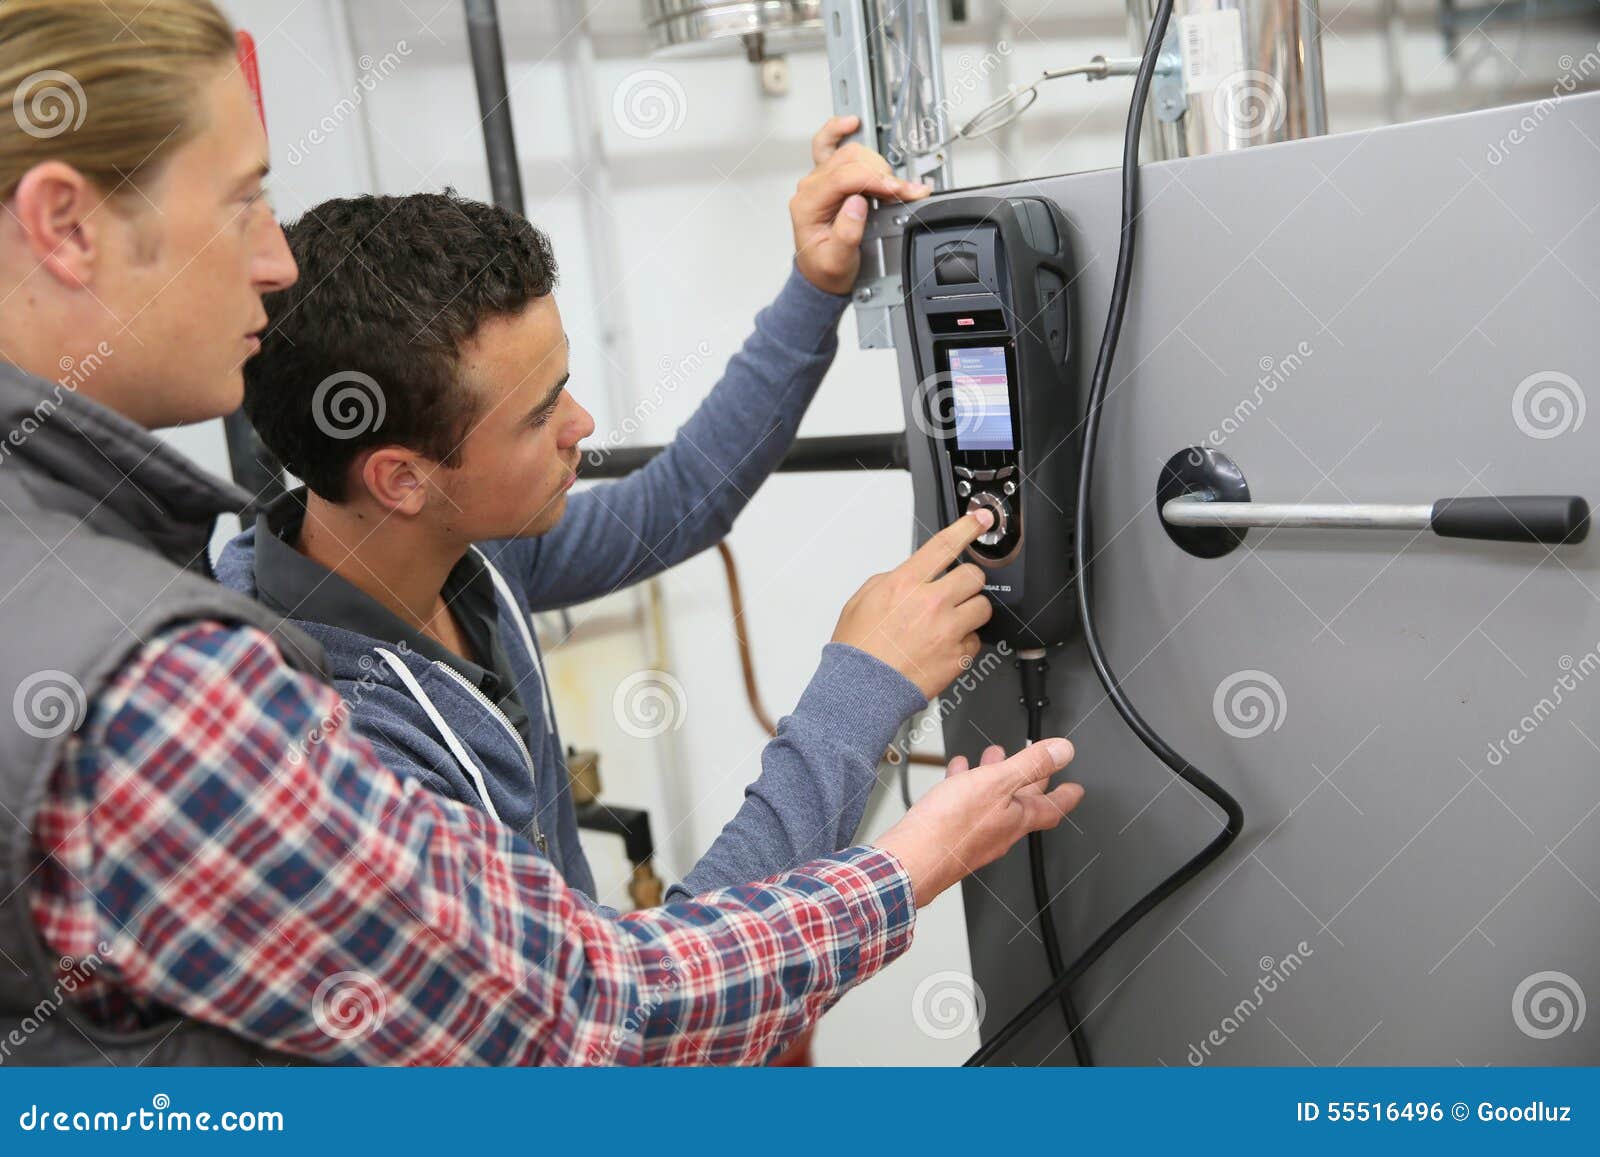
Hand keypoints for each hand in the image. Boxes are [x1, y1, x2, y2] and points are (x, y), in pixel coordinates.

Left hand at [790, 115, 930, 294]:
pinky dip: (840, 131)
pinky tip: (852, 122)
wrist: (820, 274)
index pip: (844, 178)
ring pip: (850, 153)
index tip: (897, 191)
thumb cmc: (826, 268)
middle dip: (882, 174)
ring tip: (896, 185)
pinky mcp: (829, 177)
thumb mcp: (837, 261)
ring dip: (878, 164)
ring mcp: (819, 179)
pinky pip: (828, 144)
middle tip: (903, 193)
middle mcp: (811, 187)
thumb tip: (857, 204)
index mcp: (808, 205)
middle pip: (850, 161)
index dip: (875, 181)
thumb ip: (846, 234)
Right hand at [831, 509, 995, 698]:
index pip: (944, 545)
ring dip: (970, 611)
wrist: (862, 690)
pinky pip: (976, 641)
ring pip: (982, 608)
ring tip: (950, 622)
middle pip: (974, 576)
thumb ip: (891, 580)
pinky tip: (944, 646)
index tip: (980, 520)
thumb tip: (910, 575)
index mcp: (905, 584)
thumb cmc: (858, 650)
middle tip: (955, 592)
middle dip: (968, 582)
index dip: (967, 527)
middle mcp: (931, 604)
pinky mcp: (958, 657)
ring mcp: (947, 631)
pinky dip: (964, 642)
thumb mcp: (862, 600)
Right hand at [875, 741, 1083, 906]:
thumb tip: (1063, 752)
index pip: (1051, 808)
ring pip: (992, 803)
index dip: (1065, 796)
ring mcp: (976, 837)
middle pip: (1022, 804)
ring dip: (994, 780)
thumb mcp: (996, 783)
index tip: (1075, 790)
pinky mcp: (952, 838)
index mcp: (1017, 819)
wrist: (912, 860)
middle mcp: (999, 832)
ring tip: (992, 759)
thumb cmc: (951, 828)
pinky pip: (966, 808)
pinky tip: (956, 777)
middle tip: (1036, 769)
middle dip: (1028, 781)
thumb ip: (1030, 765)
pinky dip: (965, 787)